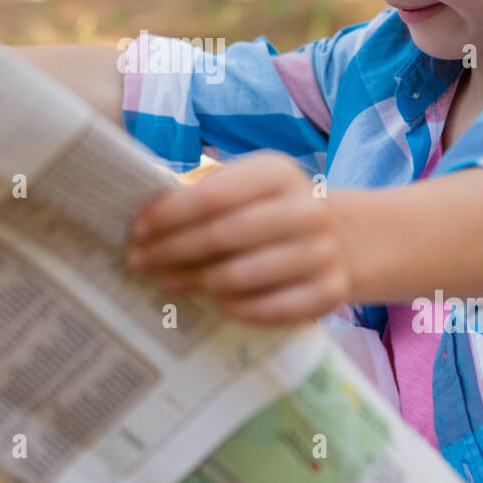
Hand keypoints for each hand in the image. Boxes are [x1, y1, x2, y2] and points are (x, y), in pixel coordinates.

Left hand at [124, 151, 351, 324]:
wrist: (345, 238)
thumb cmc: (273, 210)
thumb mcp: (248, 185)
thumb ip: (205, 192)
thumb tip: (147, 216)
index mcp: (280, 173)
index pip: (213, 194)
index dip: (169, 214)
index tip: (137, 229)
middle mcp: (307, 210)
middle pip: (222, 235)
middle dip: (172, 250)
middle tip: (139, 261)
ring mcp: (323, 253)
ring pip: (241, 276)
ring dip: (195, 282)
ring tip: (167, 283)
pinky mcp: (330, 293)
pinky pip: (267, 309)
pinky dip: (232, 308)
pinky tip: (210, 303)